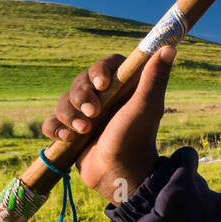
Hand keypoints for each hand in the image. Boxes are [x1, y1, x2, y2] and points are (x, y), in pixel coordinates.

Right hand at [40, 46, 177, 204]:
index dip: (98, 71)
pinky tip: (68, 138)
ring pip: (63, 101)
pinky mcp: (70, 131)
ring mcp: (84, 114)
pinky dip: (56, 129)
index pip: (105, 65)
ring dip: (70, 115)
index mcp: (123, 88)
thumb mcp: (146, 106)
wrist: (119, 173)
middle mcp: (103, 98)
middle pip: (79, 82)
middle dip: (82, 97)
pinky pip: (51, 122)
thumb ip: (155, 78)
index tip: (102, 85)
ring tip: (84, 131)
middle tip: (94, 114)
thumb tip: (169, 48)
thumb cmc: (137, 138)